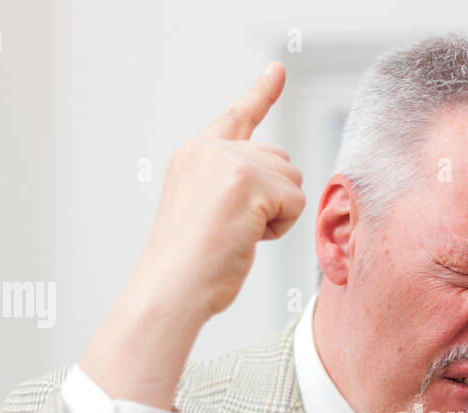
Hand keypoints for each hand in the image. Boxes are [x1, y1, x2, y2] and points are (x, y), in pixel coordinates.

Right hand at [81, 62, 304, 408]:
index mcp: (196, 155)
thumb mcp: (206, 212)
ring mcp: (229, 162)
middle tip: (237, 230)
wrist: (171, 287)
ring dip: (277, 215)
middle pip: (281, 161)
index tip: (278, 71)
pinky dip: (281, 227)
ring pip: (292, 181)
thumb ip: (234, 186)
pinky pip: (295, 202)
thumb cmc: (190, 268)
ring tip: (238, 235)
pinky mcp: (249, 181)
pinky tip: (247, 238)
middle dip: (274, 199)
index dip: (262, 93)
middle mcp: (211, 149)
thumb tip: (281, 186)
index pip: (237, 118)